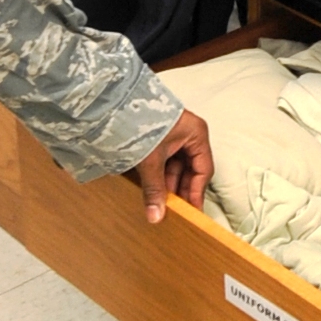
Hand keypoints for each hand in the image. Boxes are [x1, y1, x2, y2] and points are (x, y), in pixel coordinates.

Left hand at [131, 110, 212, 224]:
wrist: (116, 103)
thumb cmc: (141, 123)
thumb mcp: (151, 160)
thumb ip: (155, 189)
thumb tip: (156, 216)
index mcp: (196, 134)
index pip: (203, 170)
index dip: (196, 192)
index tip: (192, 212)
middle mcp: (188, 134)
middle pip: (190, 169)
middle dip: (180, 190)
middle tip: (175, 212)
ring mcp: (173, 135)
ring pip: (176, 167)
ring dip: (167, 185)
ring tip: (161, 204)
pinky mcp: (159, 138)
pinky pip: (164, 162)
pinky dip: (159, 176)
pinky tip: (153, 190)